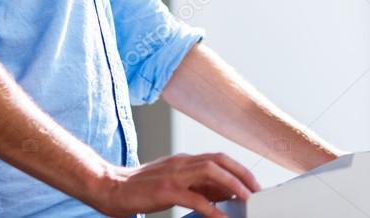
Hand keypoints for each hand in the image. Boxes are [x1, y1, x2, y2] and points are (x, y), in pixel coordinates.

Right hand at [88, 152, 260, 217]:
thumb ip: (198, 185)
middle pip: (220, 160)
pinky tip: (221, 217)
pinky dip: (210, 207)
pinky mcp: (166, 190)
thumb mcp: (175, 182)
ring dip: (232, 184)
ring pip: (211, 172)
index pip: (220, 158)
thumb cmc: (143, 187)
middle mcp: (183, 162)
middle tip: (257, 191)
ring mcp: (174, 174)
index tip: (254, 184)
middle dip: (242, 174)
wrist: (112, 187)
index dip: (240, 169)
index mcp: (185, 160)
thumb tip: (225, 192)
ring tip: (246, 198)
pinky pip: (194, 197)